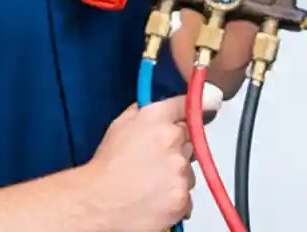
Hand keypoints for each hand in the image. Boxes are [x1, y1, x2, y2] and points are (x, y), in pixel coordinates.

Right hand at [84, 96, 194, 230]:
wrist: (98, 204)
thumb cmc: (105, 168)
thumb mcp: (119, 126)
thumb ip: (141, 112)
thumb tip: (151, 105)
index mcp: (156, 119)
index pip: (186, 104)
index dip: (196, 106)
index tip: (208, 103)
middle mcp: (172, 140)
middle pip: (189, 140)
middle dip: (177, 149)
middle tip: (155, 161)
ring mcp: (180, 170)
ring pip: (190, 171)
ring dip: (176, 176)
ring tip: (151, 183)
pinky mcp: (182, 197)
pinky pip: (187, 196)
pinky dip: (175, 199)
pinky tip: (155, 199)